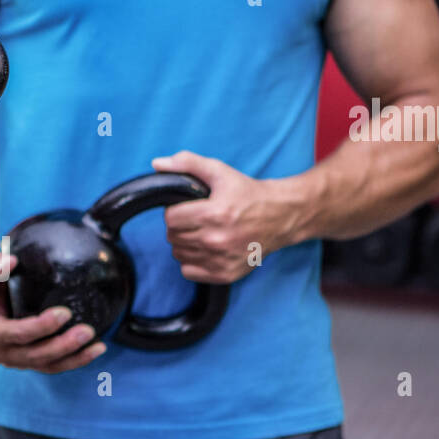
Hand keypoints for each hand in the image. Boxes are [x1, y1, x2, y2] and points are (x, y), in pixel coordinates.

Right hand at [0, 250, 105, 372]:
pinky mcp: (29, 360)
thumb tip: (12, 261)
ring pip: (46, 365)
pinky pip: (53, 365)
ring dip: (73, 358)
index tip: (64, 313)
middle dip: (62, 346)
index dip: (40, 327)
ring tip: (98, 347)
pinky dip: (74, 360)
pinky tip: (95, 350)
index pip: (15, 333)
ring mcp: (15, 359)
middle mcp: (0, 351)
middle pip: (34, 355)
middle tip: (87, 331)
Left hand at [152, 151, 300, 283]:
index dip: (175, 211)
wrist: (281, 216)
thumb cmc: (249, 194)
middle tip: (196, 219)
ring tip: (202, 232)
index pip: (170, 219)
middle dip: (179, 226)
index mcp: (215, 214)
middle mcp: (217, 240)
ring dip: (184, 243)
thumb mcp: (220, 171)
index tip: (187, 208)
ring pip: (179, 254)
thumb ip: (188, 163)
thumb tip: (157, 163)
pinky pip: (188, 271)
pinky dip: (192, 261)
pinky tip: (206, 248)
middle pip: (173, 237)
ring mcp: (221, 260)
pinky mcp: (225, 274)